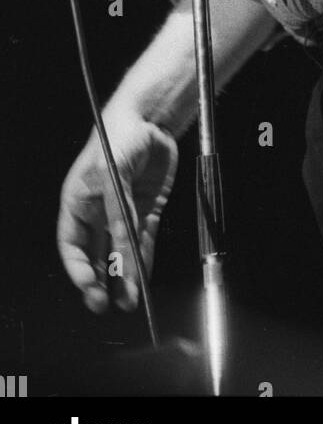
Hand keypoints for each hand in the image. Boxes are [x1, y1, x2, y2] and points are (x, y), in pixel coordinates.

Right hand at [57, 109, 178, 312]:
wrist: (150, 118)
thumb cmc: (118, 137)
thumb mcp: (112, 173)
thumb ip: (118, 211)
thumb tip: (122, 248)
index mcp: (78, 202)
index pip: (71, 244)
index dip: (78, 267)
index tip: (88, 285)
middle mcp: (99, 211)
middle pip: (96, 254)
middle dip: (100, 281)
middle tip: (105, 304)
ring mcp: (124, 212)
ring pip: (120, 252)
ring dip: (124, 277)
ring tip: (129, 300)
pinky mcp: (147, 210)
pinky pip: (143, 241)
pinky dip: (144, 261)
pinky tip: (144, 279)